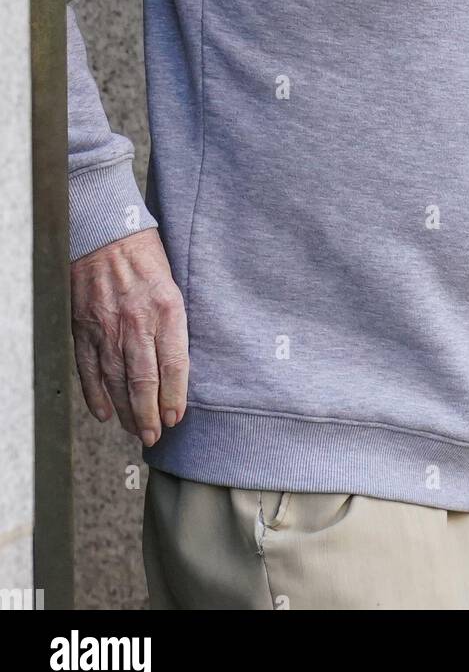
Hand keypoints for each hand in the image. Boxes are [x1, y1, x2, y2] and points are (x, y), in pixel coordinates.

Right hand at [70, 227, 187, 446]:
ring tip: (134, 429)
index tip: (176, 418)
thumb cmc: (147, 258)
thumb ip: (176, 324)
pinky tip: (104, 413)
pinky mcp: (84, 328)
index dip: (174, 397)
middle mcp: (136, 323)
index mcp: (167, 310)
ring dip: (126, 411)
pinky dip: (95, 395)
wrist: (106, 235)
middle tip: (154, 435)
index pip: (173, 365)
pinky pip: (89, 369)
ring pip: (116, 381)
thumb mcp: (175, 285)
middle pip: (143, 381)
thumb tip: (181, 365)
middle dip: (149, 415)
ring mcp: (106, 328)